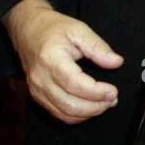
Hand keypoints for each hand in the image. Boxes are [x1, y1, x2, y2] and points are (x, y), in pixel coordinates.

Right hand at [4, 0, 122, 123]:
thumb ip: (98, 47)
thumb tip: (116, 62)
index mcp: (50, 60)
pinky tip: (91, 106)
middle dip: (96, 107)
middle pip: (70, 105)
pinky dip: (77, 115)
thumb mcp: (78, 30)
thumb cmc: (52, 28)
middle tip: (113, 99)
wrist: (27, 30)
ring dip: (89, 113)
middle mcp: (40, 79)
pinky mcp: (37, 96)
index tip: (113, 91)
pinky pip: (58, 113)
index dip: (96, 92)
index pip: (74, 84)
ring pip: (64, 114)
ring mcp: (36, 89)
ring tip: (105, 102)